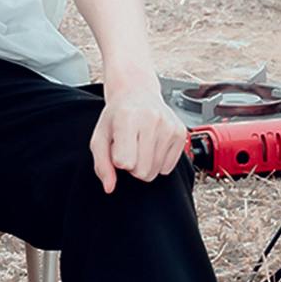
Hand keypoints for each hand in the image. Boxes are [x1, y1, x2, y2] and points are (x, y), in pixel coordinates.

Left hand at [90, 66, 189, 189]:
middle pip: (142, 172)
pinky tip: (153, 145)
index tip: (118, 148)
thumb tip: (109, 187)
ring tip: (140, 145)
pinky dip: (158, 162)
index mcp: (127, 118)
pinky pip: (168, 168)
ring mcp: (168, 126)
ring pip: (155, 172)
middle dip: (132, 167)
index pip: (124, 162)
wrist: (138, 94)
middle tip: (130, 148)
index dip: (118, 161)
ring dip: (145, 165)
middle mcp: (151, 119)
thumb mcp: (100, 137)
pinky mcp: (180, 133)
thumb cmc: (117, 116)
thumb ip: (101, 164)